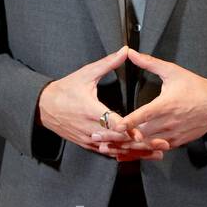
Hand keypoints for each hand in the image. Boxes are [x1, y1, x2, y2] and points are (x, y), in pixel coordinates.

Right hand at [37, 45, 170, 159]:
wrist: (44, 107)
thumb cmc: (65, 89)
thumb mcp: (86, 74)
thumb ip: (108, 63)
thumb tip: (125, 50)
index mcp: (90, 110)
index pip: (111, 122)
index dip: (127, 128)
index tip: (142, 132)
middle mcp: (90, 129)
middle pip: (118, 140)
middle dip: (141, 143)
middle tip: (162, 144)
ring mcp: (89, 139)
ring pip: (116, 149)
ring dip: (137, 152)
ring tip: (158, 153)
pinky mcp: (88, 145)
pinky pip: (109, 152)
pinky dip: (126, 154)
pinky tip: (141, 156)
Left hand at [93, 48, 206, 152]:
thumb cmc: (194, 87)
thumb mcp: (172, 71)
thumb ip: (149, 63)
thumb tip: (130, 52)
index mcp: (166, 105)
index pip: (143, 115)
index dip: (127, 121)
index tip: (112, 124)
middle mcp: (168, 122)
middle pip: (140, 134)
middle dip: (118, 137)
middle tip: (99, 137)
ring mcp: (172, 135)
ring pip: (145, 145)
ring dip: (125, 148)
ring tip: (107, 149)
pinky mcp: (175, 142)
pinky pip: (155, 150)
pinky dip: (140, 152)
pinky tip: (125, 154)